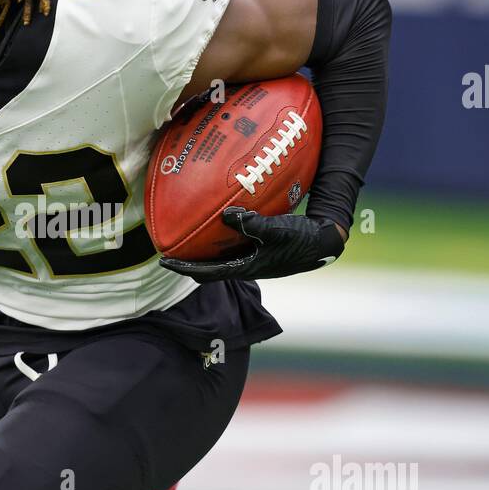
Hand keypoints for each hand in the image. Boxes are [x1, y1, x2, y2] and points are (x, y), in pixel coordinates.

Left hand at [160, 208, 346, 281]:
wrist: (324, 241)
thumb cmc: (302, 238)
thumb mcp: (278, 229)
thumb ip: (252, 224)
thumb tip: (227, 215)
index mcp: (245, 268)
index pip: (206, 274)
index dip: (184, 269)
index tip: (164, 261)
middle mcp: (245, 266)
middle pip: (208, 269)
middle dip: (188, 261)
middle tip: (169, 248)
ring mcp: (252, 260)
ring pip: (219, 259)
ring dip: (203, 251)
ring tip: (187, 236)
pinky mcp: (259, 251)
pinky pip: (232, 248)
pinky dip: (219, 240)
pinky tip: (217, 223)